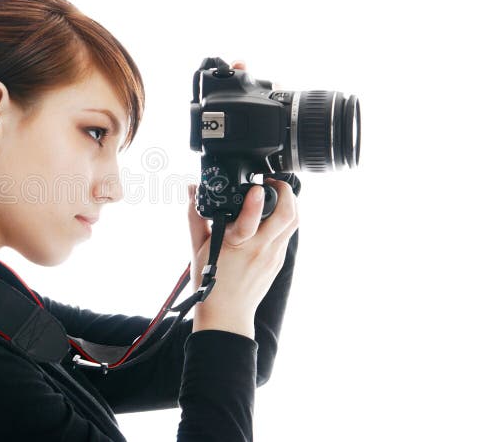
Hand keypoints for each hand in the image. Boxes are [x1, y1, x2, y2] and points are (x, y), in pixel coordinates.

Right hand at [186, 60, 299, 338]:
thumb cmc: (209, 283)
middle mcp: (261, 245)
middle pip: (290, 207)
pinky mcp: (281, 257)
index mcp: (237, 239)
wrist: (225, 319)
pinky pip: (289, 228)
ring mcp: (275, 252)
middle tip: (276, 168)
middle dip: (286, 183)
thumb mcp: (195, 244)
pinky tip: (272, 204)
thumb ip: (194, 212)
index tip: (263, 172)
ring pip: (294, 217)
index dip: (262, 186)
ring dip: (288, 195)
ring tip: (276, 181)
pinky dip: (285, 212)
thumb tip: (192, 183)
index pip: (255, 207)